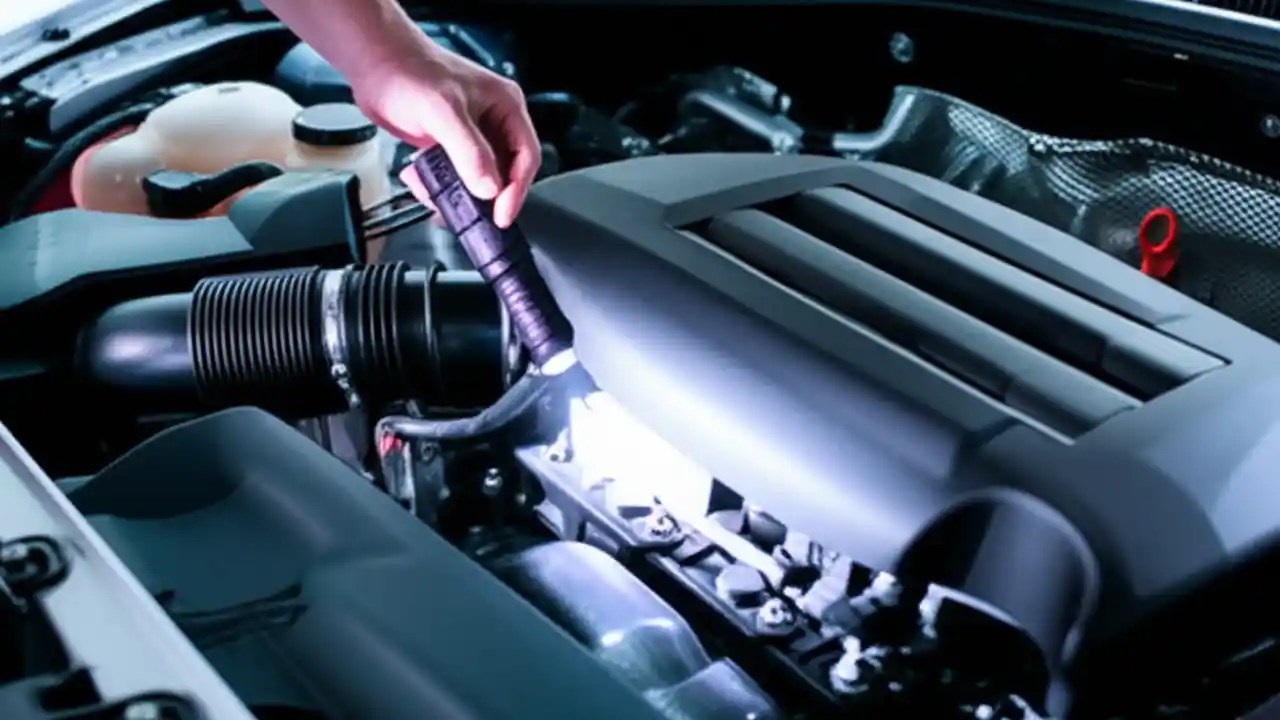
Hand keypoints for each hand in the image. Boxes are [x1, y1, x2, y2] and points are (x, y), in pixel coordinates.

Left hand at [352, 40, 540, 227]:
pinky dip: (437, 185)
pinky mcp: (448, 143)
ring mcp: (470, 134)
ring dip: (456, 192)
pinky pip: (453, 175)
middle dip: (484, 196)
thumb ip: (469, 151)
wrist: (373, 63)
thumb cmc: (408, 70)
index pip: (526, 156)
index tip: (501, 215)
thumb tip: (488, 187)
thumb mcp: (443, 112)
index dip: (516, 189)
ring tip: (434, 194)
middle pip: (504, 172)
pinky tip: (419, 180)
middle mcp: (493, 121)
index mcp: (505, 106)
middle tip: (470, 214)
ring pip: (476, 178)